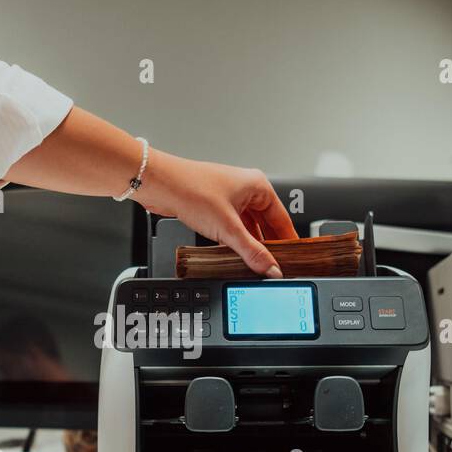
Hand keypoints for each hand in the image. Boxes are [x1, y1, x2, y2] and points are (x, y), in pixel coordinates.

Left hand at [133, 151, 296, 276]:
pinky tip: (235, 254)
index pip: (282, 218)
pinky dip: (236, 240)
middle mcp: (246, 189)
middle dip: (269, 245)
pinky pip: (233, 227)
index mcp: (258, 186)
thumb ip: (251, 251)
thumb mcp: (227, 227)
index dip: (288, 241)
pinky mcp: (215, 207)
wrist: (159, 184)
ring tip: (255, 264)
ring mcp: (230, 198)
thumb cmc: (190, 189)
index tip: (293, 259)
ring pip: (249, 226)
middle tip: (274, 266)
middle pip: (266, 223)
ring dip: (250, 244)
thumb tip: (270, 268)